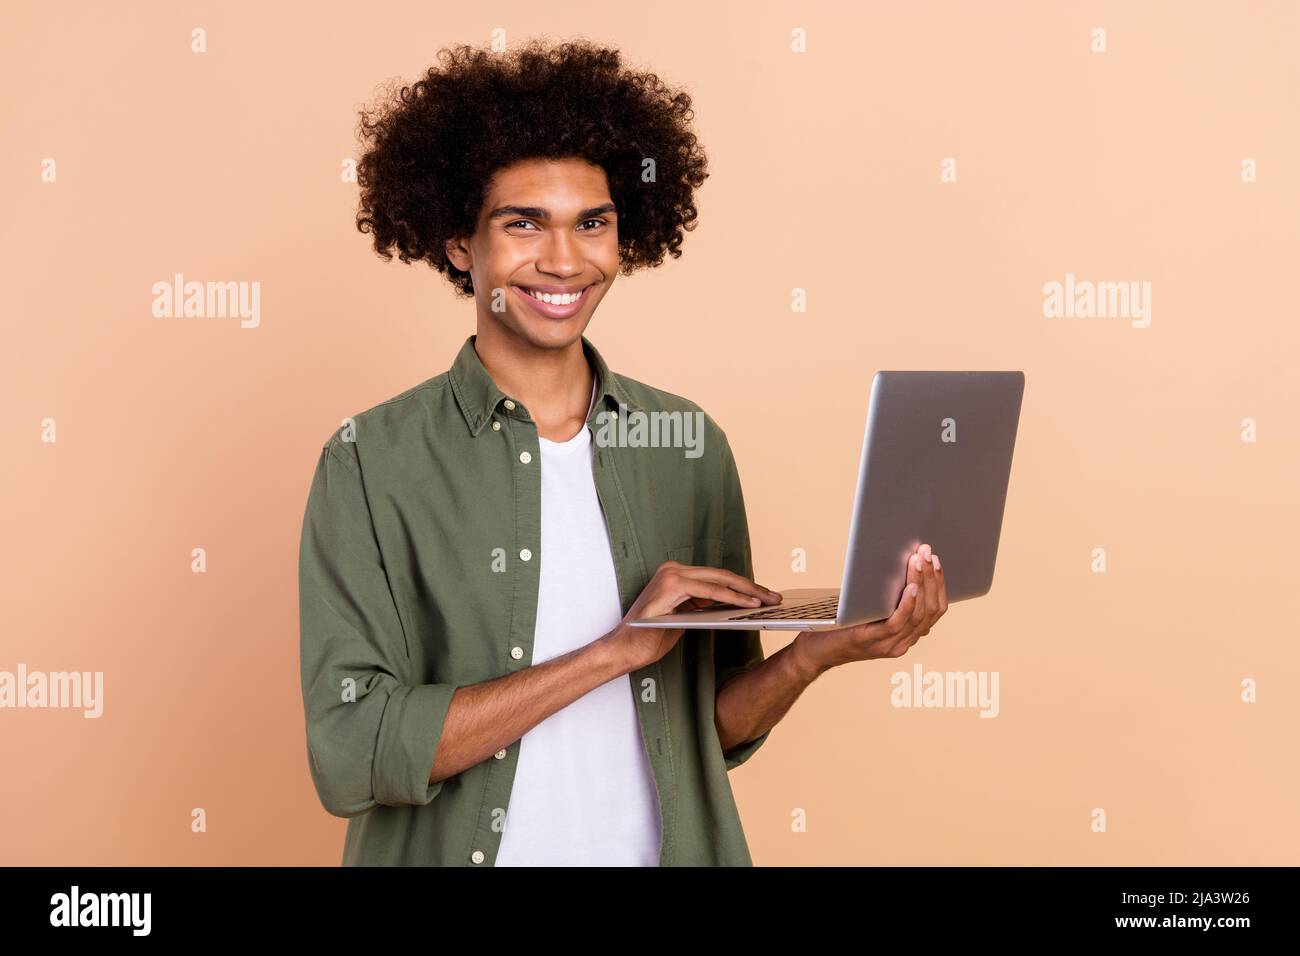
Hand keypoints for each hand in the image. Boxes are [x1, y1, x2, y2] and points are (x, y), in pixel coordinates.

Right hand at [606, 560, 782, 672]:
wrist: (625, 649)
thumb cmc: (651, 636)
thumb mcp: (684, 616)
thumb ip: (702, 605)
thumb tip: (732, 604)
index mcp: (676, 574)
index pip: (717, 577)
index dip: (743, 586)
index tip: (764, 596)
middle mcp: (673, 569)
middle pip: (722, 575)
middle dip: (751, 587)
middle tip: (774, 597)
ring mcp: (671, 574)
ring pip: (719, 579)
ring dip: (747, 591)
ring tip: (768, 601)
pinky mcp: (672, 586)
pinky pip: (710, 590)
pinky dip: (732, 597)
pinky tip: (750, 605)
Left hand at [794, 543, 947, 670]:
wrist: (817, 650)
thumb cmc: (845, 622)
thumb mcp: (874, 610)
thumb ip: (891, 597)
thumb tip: (905, 564)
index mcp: (908, 635)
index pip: (935, 610)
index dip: (939, 584)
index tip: (936, 562)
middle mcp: (903, 642)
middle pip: (930, 610)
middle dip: (931, 578)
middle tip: (928, 554)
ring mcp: (890, 644)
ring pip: (917, 613)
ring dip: (921, 583)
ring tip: (918, 561)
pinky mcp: (872, 640)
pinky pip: (897, 621)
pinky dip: (907, 602)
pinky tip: (909, 585)